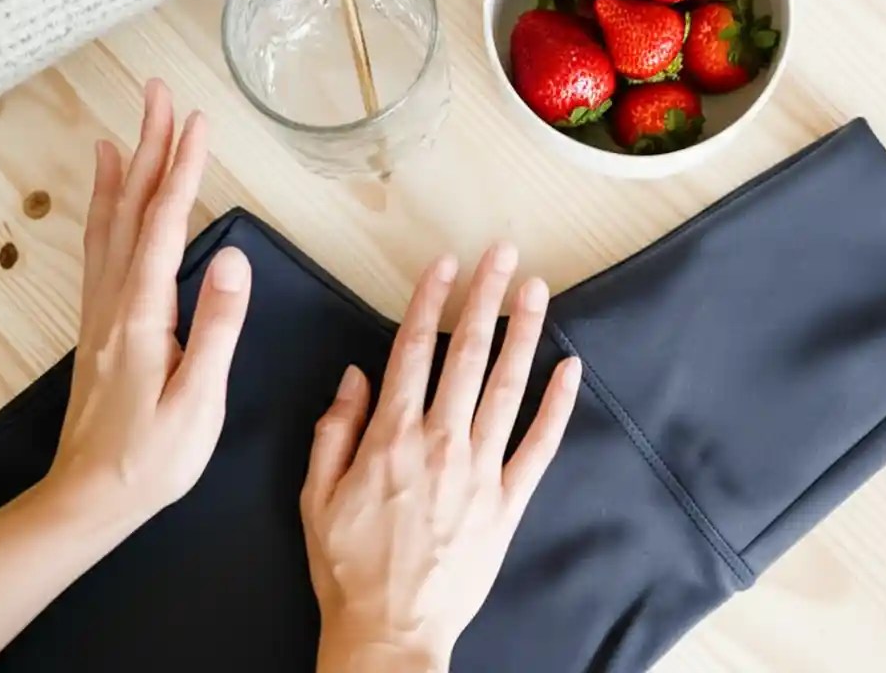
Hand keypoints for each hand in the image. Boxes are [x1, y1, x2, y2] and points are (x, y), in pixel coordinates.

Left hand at [46, 79, 251, 521]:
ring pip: (110, 226)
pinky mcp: (101, 326)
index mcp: (144, 316)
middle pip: (132, 211)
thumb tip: (231, 258)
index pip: (164, 228)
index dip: (182, 172)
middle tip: (161, 97)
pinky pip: (99, 251)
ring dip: (125, 173)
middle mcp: (115, 303)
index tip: (198, 124)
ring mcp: (102, 313)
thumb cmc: (153, 458)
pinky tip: (108, 199)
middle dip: (150, 150)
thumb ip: (217, 325)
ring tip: (131, 129)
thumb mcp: (200, 399)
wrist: (90, 497)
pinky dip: (104, 212)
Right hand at [301, 243, 582, 671]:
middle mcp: (440, 443)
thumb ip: (334, 430)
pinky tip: (570, 367)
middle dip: (484, 298)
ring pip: (507, 386)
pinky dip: (557, 404)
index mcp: (390, 437)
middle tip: (502, 254)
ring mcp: (480, 471)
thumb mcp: (315, 496)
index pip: (412, 351)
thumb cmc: (347, 566)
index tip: (445, 264)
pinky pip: (539, 444)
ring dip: (522, 333)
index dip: (430, 301)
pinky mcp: (508, 502)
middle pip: (466, 355)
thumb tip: (355, 377)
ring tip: (536, 290)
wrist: (389, 630)